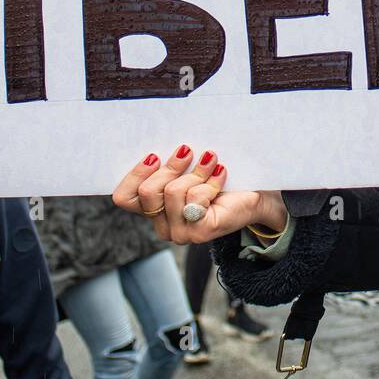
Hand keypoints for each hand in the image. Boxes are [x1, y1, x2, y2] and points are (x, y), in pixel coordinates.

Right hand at [111, 145, 285, 244]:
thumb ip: (168, 163)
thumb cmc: (216, 178)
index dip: (135, 174)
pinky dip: (210, 181)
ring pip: (173, 192)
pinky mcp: (200, 232)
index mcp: (153, 211)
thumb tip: (160, 144)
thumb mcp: (187, 168)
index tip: (154, 154)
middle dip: (171, 166)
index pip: (124, 197)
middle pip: (148, 192)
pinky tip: (221, 173)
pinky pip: (195, 200)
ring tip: (212, 161)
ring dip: (196, 172)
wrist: (254, 194)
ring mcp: (181, 233)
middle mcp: (163, 227)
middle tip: (190, 151)